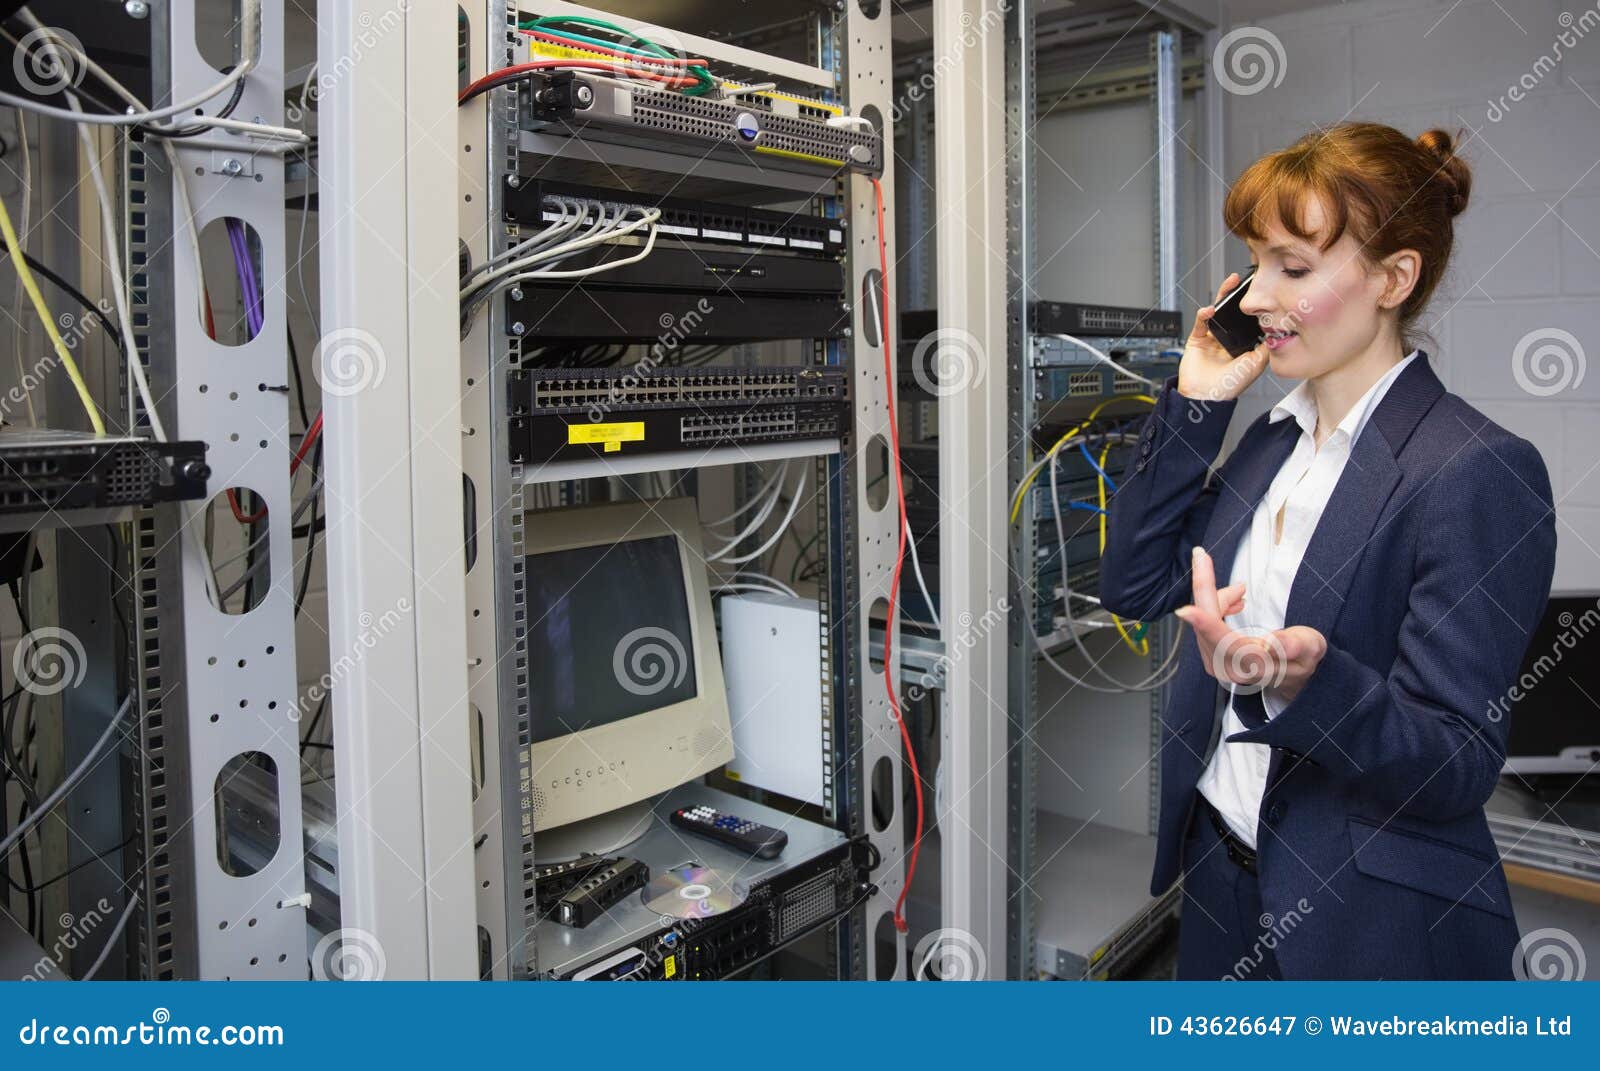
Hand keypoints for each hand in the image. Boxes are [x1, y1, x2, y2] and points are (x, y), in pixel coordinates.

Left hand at [1173, 546, 1327, 702]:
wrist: (1292, 674)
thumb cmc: (1301, 658)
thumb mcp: (1310, 648)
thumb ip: (1293, 645)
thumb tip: (1273, 642)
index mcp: (1254, 666)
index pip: (1226, 644)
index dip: (1206, 624)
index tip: (1187, 610)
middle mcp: (1229, 668)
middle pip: (1207, 624)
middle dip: (1205, 588)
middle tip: (1201, 557)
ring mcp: (1217, 663)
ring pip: (1204, 621)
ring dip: (1218, 598)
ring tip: (1240, 591)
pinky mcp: (1211, 656)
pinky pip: (1204, 624)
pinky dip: (1217, 606)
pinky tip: (1234, 601)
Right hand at [1176, 272, 1271, 402]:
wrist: (1206, 397)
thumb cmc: (1229, 387)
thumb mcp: (1257, 364)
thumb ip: (1266, 346)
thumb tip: (1278, 329)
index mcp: (1243, 347)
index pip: (1248, 322)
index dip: (1254, 309)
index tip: (1261, 293)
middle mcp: (1228, 342)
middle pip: (1233, 314)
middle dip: (1238, 297)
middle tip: (1244, 282)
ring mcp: (1212, 340)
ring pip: (1217, 313)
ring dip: (1222, 298)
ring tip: (1230, 285)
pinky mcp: (1197, 340)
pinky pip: (1201, 323)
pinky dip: (1204, 314)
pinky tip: (1210, 310)